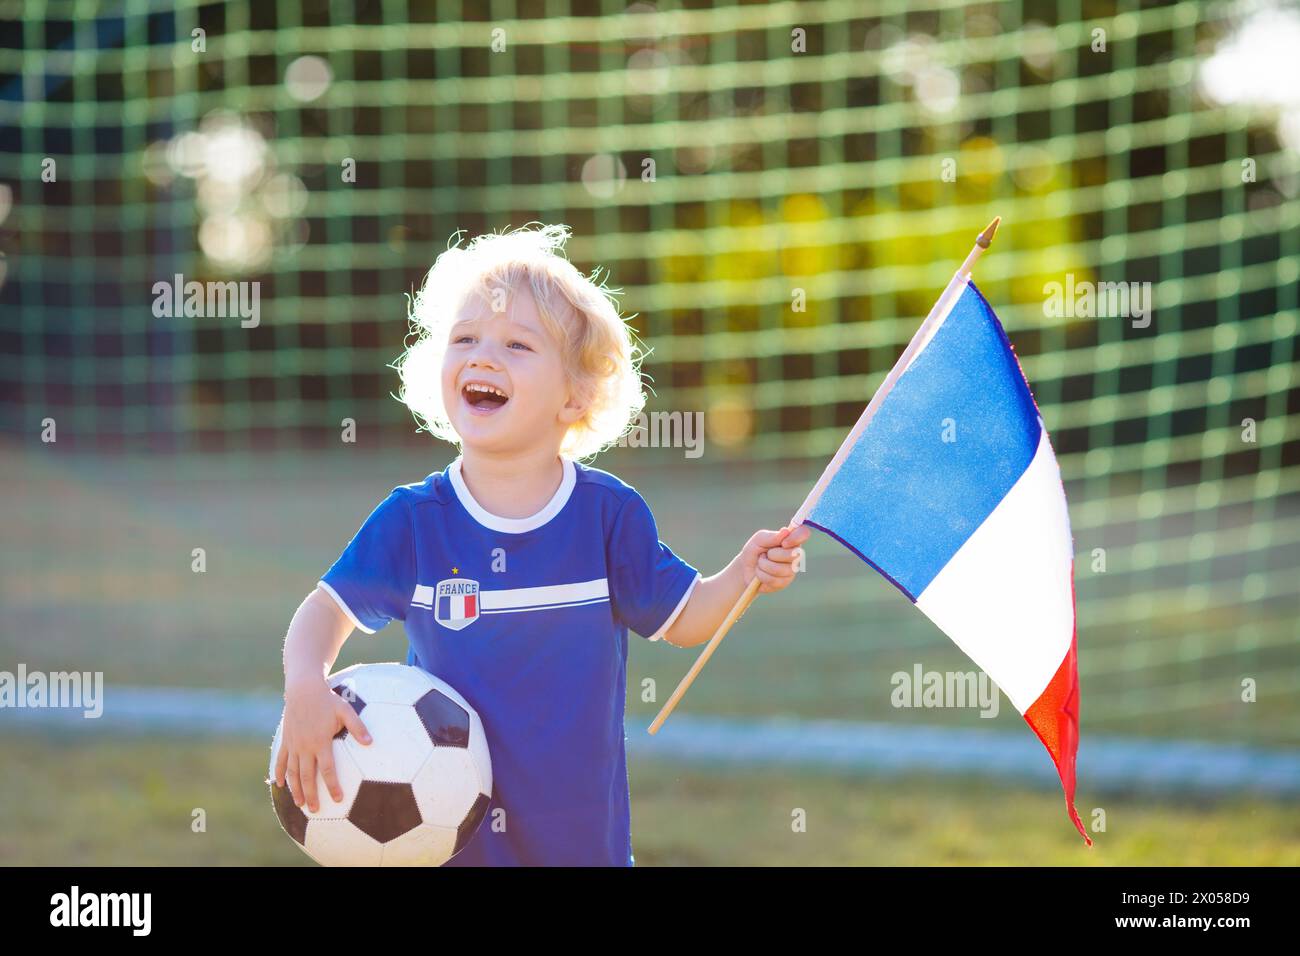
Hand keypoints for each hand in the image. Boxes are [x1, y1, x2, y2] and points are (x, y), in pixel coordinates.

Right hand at [274, 676, 371, 812]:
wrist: (303, 689)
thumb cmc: (328, 699)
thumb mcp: (346, 710)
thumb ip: (358, 727)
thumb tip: (371, 743)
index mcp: (321, 741)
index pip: (328, 769)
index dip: (333, 785)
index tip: (338, 799)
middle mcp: (305, 746)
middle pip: (308, 776)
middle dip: (312, 794)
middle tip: (316, 810)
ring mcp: (293, 744)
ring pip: (293, 772)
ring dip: (296, 789)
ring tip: (300, 804)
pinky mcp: (286, 740)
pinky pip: (281, 760)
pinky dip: (280, 773)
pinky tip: (281, 785)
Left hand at [740, 523, 811, 593]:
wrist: (745, 569)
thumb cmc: (754, 551)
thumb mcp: (759, 540)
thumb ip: (771, 536)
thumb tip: (786, 531)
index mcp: (791, 540)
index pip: (804, 533)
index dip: (796, 537)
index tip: (784, 543)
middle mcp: (795, 554)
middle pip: (792, 554)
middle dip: (772, 554)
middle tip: (765, 554)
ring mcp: (791, 570)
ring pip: (779, 569)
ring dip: (763, 565)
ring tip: (761, 563)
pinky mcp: (784, 582)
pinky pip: (773, 580)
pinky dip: (761, 575)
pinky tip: (760, 573)